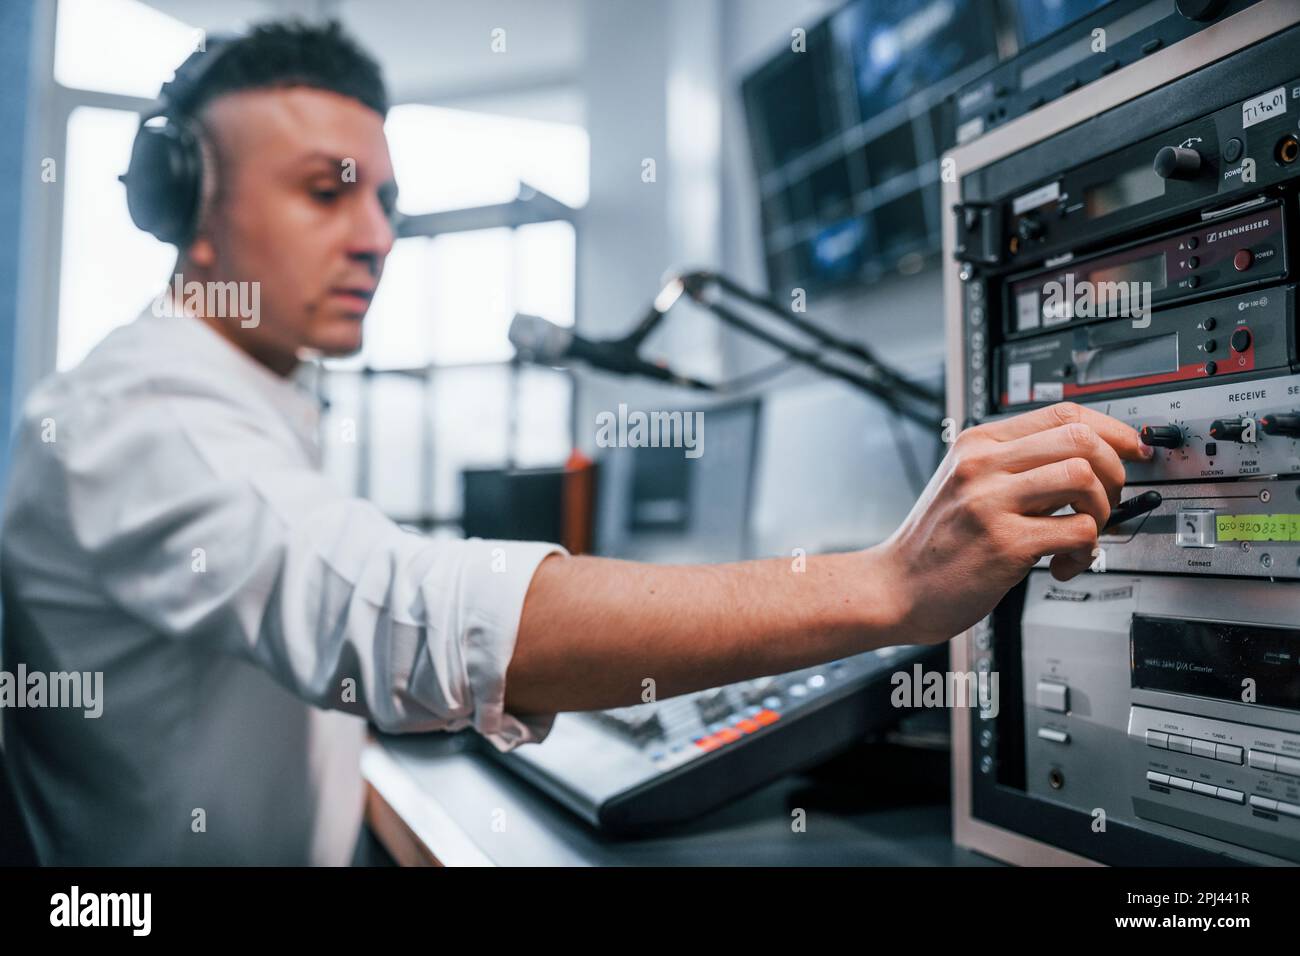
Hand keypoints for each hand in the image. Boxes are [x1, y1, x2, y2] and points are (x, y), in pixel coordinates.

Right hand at [876, 402, 1151, 644]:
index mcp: (977, 445)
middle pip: (1080, 438)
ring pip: (1084, 477)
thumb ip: (1015, 468)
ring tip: (1084, 534)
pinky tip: (1065, 563)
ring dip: (1103, 509)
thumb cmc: (935, 544)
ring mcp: (990, 502)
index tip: (1132, 450)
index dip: (1111, 429)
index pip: (1062, 413)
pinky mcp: (1003, 543)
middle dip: (1114, 471)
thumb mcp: (964, 485)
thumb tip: (1088, 463)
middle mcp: (982, 465)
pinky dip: (1087, 550)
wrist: (895, 587)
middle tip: (1107, 501)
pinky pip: (1078, 531)